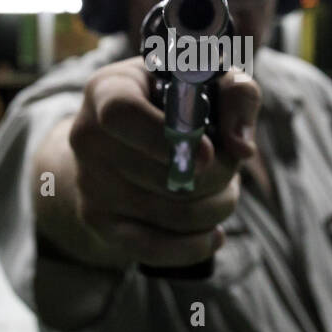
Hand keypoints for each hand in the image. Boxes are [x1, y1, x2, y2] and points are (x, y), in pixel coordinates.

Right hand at [61, 58, 261, 270]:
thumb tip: (242, 149)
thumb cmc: (173, 105)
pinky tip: (214, 235)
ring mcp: (89, 182)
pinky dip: (194, 246)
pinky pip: (152, 248)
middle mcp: (88, 135)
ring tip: (224, 191)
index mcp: (109, 89)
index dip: (169, 137)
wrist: (116, 144)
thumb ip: (237, 95)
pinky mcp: (98, 221)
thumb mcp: (209, 83)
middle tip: (229, 166)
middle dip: (217, 176)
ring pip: (170, 213)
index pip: (122, 113)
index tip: (208, 153)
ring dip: (215, 207)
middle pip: (164, 173)